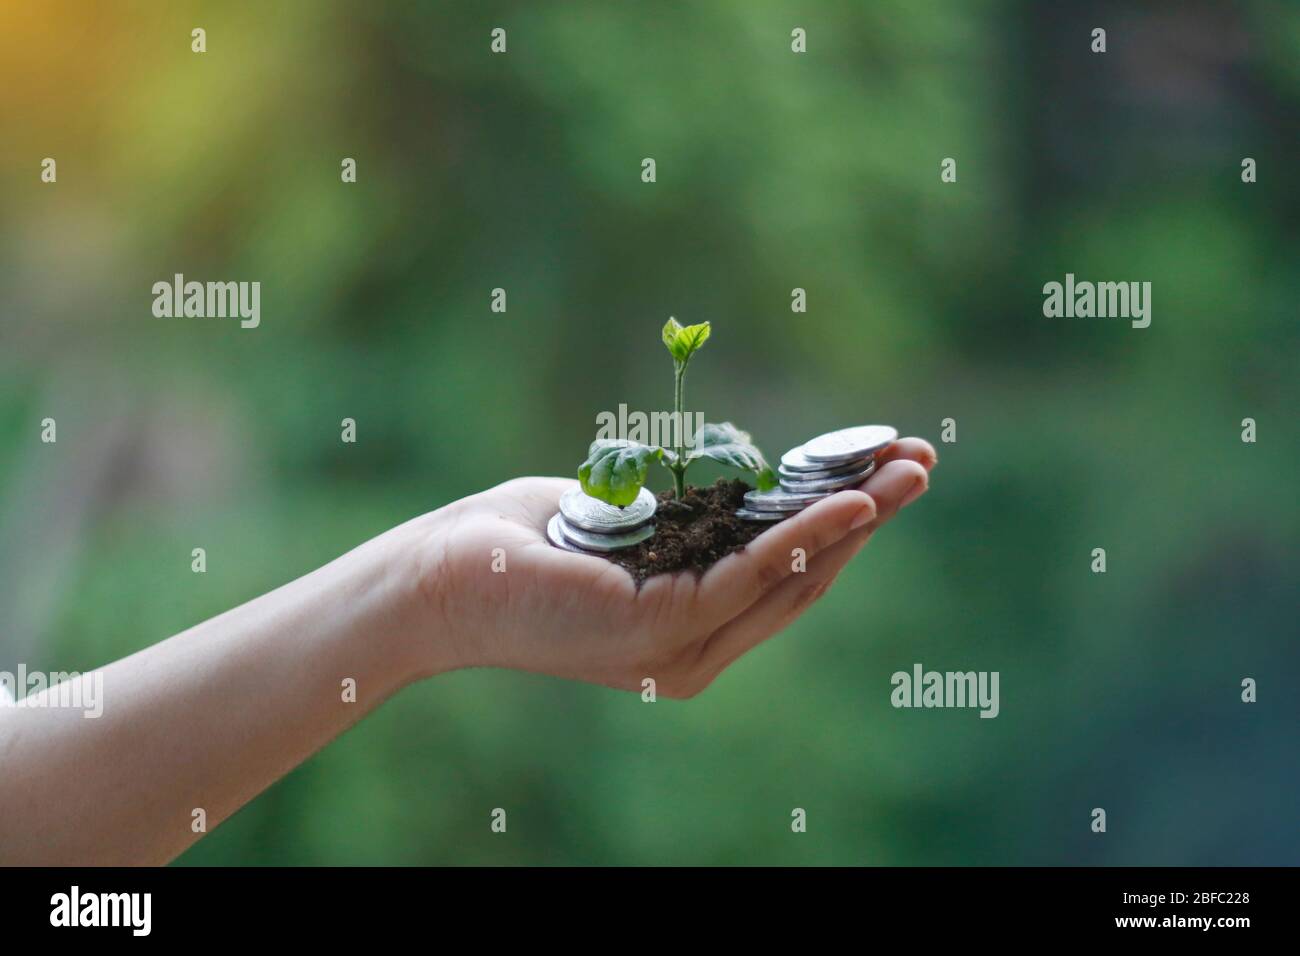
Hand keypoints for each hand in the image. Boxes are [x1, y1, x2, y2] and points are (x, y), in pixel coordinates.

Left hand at [402, 439, 935, 695]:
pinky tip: (851, 501)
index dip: (840, 521)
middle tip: (922, 461)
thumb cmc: (522, 542)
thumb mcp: (629, 525)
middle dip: (867, 516)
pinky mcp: (660, 632)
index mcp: (690, 629)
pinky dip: (806, 536)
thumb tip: (745, 483)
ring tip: (910, 470)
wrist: (440, 575)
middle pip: (803, 578)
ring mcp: (681, 650)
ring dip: (855, 519)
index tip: (881, 468)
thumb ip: (691, 522)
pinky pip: (751, 576)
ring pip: (790, 577)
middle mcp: (696, 650)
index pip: (783, 574)